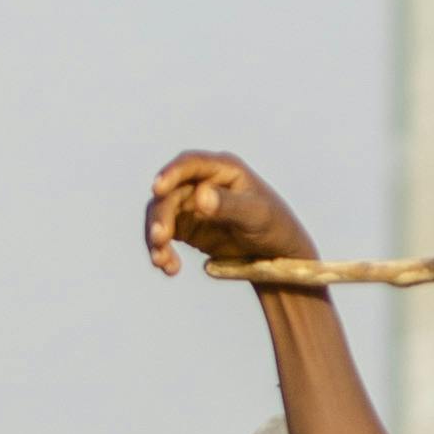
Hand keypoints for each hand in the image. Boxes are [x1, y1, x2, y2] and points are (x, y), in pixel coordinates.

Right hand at [145, 154, 317, 279]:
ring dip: (156, 236)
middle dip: (161, 216)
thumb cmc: (275, 226)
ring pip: (161, 214)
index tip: (157, 189)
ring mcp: (191, 204)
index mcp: (222, 169)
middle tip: (160, 239)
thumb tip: (200, 197)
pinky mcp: (186, 227)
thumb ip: (229, 205)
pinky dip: (162, 250)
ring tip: (161, 261)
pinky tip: (170, 268)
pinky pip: (164, 235)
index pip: (190, 164)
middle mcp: (201, 182)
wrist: (277, 256)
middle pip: (170, 193)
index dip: (171, 173)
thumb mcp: (256, 215)